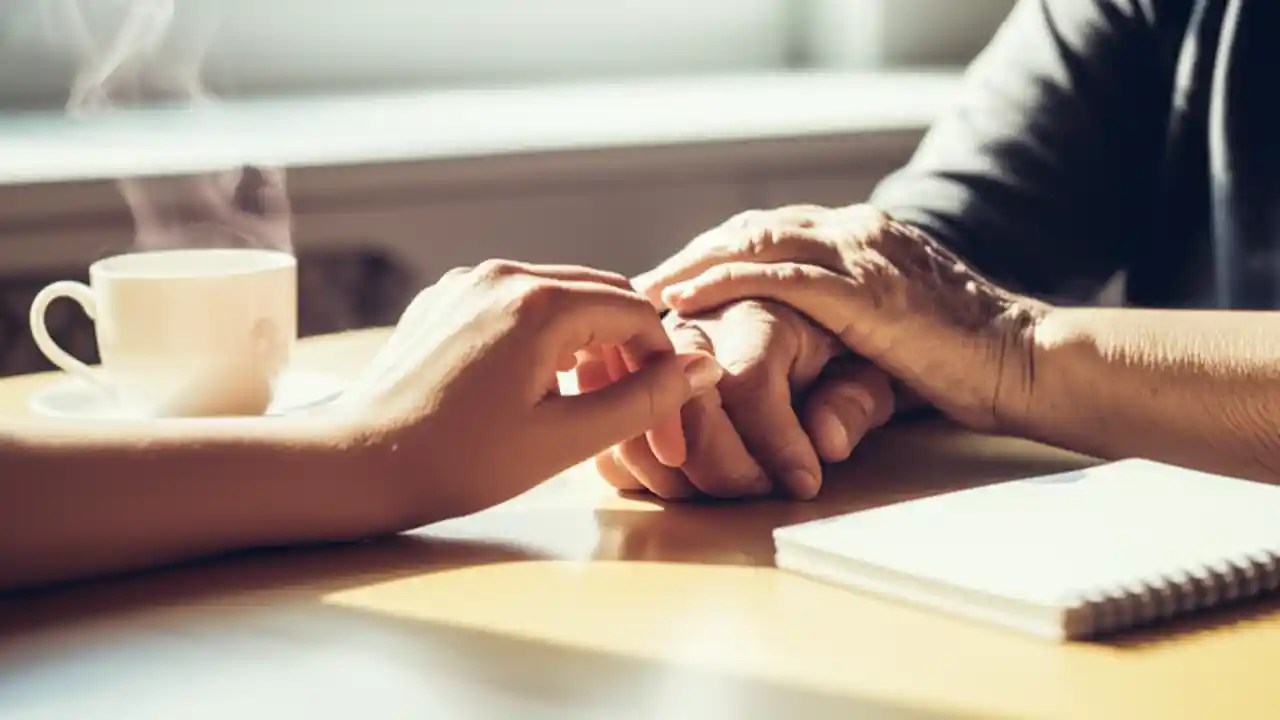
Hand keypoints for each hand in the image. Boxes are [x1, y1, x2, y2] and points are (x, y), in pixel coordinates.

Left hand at [338, 260, 723, 520]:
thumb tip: (702, 367)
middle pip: (602, 298)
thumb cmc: (459, 461)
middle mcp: (503, 274)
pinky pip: (516, 305)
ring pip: (560, 300)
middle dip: (631, 354)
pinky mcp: (442, 299)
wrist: (356, 464)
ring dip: (590, 347)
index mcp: (539, 303)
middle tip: (639, 418)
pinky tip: (536, 391)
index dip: (665, 369)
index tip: (666, 426)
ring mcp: (467, 281)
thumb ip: (641, 399)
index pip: (638, 315)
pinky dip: (544, 340)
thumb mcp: (565, 440)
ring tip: (588, 409)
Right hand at [585, 300, 894, 499]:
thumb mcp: (862, 370)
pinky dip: (646, 474)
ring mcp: (649, 361)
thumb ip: (852, 403)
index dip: (776, 443)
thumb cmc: (829, 352)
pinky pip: (613, 440)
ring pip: (639, 426)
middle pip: (682, 404)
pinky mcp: (626, 391)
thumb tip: (826, 441)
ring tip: (731, 490)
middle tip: (762, 491)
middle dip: (723, 468)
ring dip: (682, 479)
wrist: (792, 323)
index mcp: (754, 313)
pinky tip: (692, 483)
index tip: (804, 482)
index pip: (747, 382)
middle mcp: (691, 329)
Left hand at [633, 204, 1046, 430]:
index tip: (675, 279)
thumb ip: (844, 333)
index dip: (718, 253)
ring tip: (649, 287)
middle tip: (646, 282)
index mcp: (861, 235)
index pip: (772, 232)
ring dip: (695, 264)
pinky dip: (725, 282)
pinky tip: (686, 296)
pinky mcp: (863, 288)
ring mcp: (859, 253)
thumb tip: (802, 371)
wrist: (1024, 361)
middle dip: (695, 254)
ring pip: (756, 243)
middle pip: (752, 229)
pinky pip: (778, 276)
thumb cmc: (961, 361)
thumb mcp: (890, 334)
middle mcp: (855, 230)